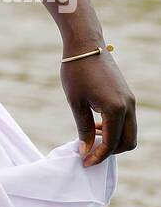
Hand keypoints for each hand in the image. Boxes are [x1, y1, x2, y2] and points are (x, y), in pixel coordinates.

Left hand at [60, 47, 136, 166]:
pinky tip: (97, 123)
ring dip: (114, 139)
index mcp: (115, 109)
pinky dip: (116, 128)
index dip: (98, 156)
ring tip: (91, 135)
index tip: (84, 162)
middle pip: (128, 142)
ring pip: (130, 131)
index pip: (111, 144)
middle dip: (110, 151)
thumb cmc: (76, 71)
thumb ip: (83, 128)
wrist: (85, 45)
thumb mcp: (76, 102)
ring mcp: (130, 100)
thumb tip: (86, 150)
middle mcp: (128, 106)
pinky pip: (127, 120)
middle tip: (89, 150)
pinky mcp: (127, 95)